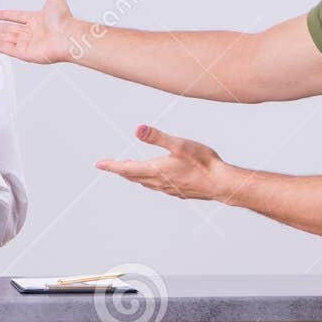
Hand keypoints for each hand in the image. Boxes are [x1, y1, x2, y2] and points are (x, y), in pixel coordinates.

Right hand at [0, 0, 84, 64]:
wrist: (69, 37)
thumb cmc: (65, 20)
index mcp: (37, 20)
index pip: (18, 17)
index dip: (8, 15)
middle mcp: (31, 33)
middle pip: (6, 30)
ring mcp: (27, 44)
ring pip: (3, 39)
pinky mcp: (24, 54)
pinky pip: (5, 48)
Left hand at [95, 124, 227, 200]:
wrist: (221, 184)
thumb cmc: (203, 163)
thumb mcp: (179, 144)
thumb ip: (158, 137)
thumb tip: (137, 129)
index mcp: (155, 170)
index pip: (127, 168)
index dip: (112, 165)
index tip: (100, 164)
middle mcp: (159, 182)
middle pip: (133, 176)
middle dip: (121, 170)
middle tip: (111, 165)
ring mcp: (168, 189)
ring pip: (145, 182)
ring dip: (134, 175)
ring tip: (129, 169)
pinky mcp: (178, 191)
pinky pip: (157, 186)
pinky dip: (149, 180)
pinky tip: (155, 177)